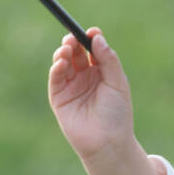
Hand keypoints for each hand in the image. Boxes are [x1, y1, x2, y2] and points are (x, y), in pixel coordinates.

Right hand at [47, 27, 133, 162]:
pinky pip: (55, 78)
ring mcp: (71, 86)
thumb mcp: (118, 83)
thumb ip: (108, 59)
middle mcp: (85, 77)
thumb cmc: (117, 114)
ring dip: (63, 52)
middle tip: (74, 37)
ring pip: (63, 62)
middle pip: (76, 52)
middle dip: (74, 42)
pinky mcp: (59, 98)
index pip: (92, 49)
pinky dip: (56, 68)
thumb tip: (96, 36)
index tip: (92, 32)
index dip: (90, 38)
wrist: (108, 142)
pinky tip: (61, 62)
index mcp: (101, 72)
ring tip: (67, 49)